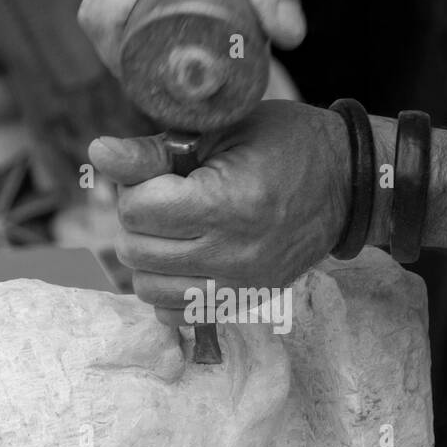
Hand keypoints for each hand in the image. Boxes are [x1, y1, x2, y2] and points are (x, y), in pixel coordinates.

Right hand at [79, 0, 304, 73]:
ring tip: (191, 54)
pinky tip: (185, 19)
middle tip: (182, 83)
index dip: (116, 64)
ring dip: (147, 28)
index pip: (102, 16)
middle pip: (108, 14)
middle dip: (136, 55)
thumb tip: (290, 37)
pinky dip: (150, 3)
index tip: (152, 89)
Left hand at [88, 99, 350, 324]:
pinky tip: (183, 259)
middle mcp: (234, 254)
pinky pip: (177, 315)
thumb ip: (154, 150)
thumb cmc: (285, 143)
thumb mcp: (221, 132)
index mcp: (230, 204)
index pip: (139, 210)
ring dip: (148, 257)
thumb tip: (98, 154)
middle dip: (139, 219)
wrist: (348, 183)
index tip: (160, 171)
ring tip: (173, 228)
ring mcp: (241, 286)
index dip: (136, 185)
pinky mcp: (245, 302)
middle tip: (166, 195)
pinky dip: (168, 289)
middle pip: (137, 251)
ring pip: (149, 289)